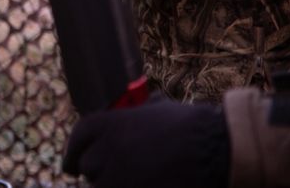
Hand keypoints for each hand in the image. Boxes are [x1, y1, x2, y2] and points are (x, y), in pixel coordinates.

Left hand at [63, 98, 229, 187]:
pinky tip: (138, 186)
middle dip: (97, 170)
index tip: (70, 166)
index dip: (72, 152)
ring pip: (100, 185)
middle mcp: (108, 148)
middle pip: (88, 165)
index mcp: (110, 122)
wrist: (219, 150)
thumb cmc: (193, 127)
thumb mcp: (157, 109)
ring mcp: (118, 176)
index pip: (79, 136)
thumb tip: (129, 110)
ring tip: (131, 179)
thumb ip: (135, 115)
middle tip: (111, 174)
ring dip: (110, 184)